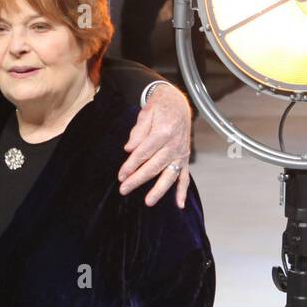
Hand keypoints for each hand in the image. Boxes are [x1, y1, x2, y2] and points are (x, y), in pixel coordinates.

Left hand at [119, 82, 191, 206]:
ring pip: (169, 174)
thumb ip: (138, 131)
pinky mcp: (184, 158)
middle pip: (154, 166)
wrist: (178, 103)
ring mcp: (180, 153)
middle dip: (138, 179)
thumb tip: (129, 148)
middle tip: (124, 189)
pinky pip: (184, 176)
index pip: (144, 152)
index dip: (131, 165)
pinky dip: (183, 190)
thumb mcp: (146, 112)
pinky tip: (179, 204)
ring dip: (159, 189)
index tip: (121, 175)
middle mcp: (174, 144)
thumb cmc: (160, 108)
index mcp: (164, 131)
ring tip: (149, 202)